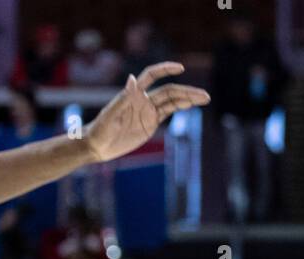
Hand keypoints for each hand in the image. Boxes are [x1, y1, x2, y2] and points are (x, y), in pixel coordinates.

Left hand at [84, 63, 209, 163]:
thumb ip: (123, 98)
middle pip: (169, 91)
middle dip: (187, 91)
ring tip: (205, 99)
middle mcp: (143, 99)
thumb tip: (134, 78)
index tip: (181, 68)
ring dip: (188, 99)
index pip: (152, 76)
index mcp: (133, 94)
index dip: (166, 70)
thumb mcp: (110, 115)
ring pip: (172, 101)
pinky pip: (169, 112)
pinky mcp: (151, 123)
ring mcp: (148, 111)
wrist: (98, 145)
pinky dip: (181, 108)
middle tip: (204, 96)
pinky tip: (192, 105)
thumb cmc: (100, 129)